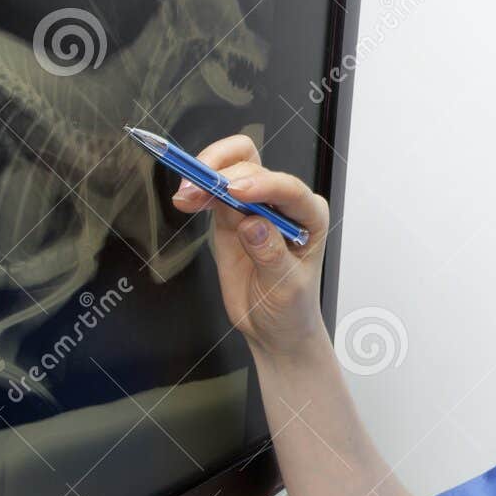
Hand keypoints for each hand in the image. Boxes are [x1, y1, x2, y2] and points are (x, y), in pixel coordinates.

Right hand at [170, 134, 329, 358]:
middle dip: (225, 174)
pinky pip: (214, 194)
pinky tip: (185, 200)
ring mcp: (256, 207)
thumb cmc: (291, 306)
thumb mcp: (286, 287)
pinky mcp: (232, 217)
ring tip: (186, 193)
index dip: (261, 184)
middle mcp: (285, 204)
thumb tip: (252, 223)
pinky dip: (198, 191)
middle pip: (255, 169)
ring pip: (232, 171)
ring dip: (206, 174)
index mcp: (310, 216)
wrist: (274, 326)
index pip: (289, 189)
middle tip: (198, 188)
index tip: (234, 191)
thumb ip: (271, 254)